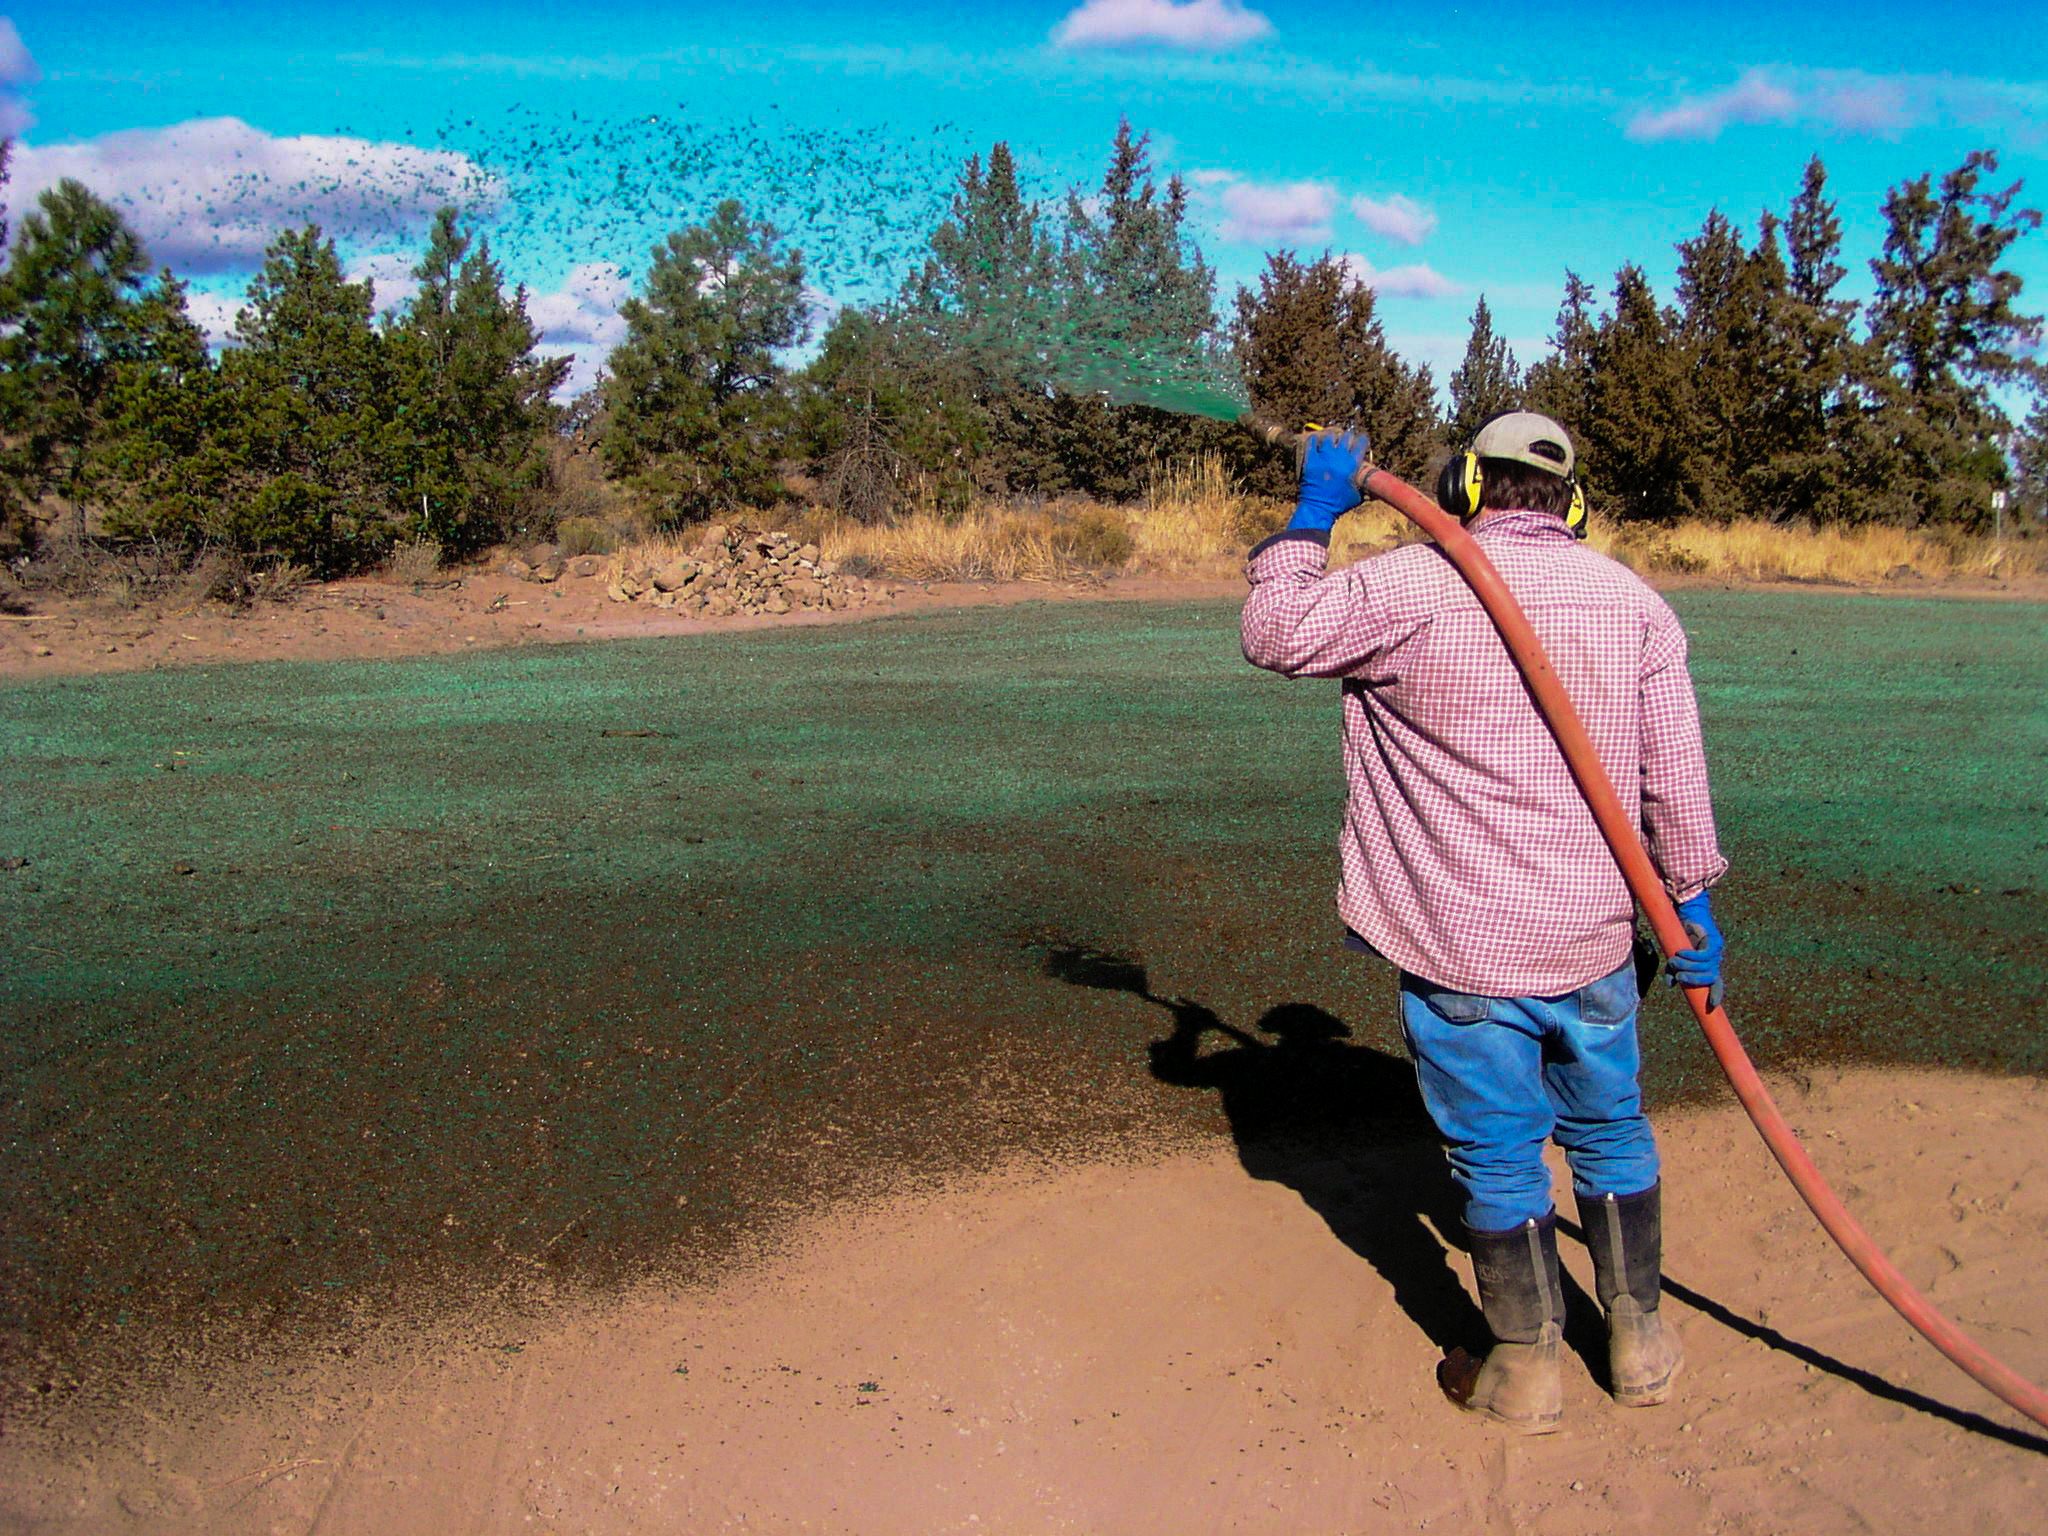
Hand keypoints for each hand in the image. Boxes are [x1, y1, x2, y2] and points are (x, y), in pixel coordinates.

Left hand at [1287, 429, 1369, 531]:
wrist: (1318, 509)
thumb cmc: (1338, 505)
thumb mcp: (1357, 496)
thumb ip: (1364, 487)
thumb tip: (1373, 487)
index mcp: (1352, 464)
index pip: (1361, 442)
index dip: (1362, 439)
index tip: (1361, 439)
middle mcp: (1339, 457)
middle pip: (1346, 436)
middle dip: (1348, 437)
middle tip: (1346, 440)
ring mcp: (1324, 457)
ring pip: (1329, 436)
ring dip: (1331, 437)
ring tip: (1331, 441)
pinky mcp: (1310, 460)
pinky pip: (1311, 442)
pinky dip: (1314, 440)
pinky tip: (1315, 442)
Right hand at [1666, 890, 1724, 1009]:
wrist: (1688, 917)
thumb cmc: (1682, 939)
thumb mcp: (1676, 958)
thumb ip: (1673, 972)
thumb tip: (1670, 986)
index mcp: (1709, 967)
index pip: (1716, 983)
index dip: (1716, 994)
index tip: (1712, 1005)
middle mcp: (1715, 961)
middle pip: (1710, 977)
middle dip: (1695, 980)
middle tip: (1679, 978)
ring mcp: (1716, 952)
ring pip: (1704, 966)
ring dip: (1687, 967)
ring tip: (1673, 962)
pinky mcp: (1713, 942)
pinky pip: (1703, 954)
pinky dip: (1691, 956)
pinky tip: (1680, 953)